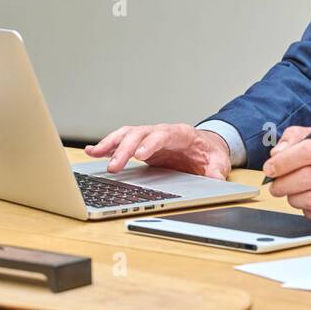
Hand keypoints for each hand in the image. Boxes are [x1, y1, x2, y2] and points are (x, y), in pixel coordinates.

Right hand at [84, 123, 231, 178]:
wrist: (205, 147)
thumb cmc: (209, 152)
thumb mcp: (218, 161)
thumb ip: (217, 169)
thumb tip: (217, 177)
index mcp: (180, 134)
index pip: (162, 135)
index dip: (150, 144)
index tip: (140, 156)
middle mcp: (161, 132)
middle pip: (139, 134)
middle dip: (125, 149)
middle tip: (113, 166)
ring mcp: (149, 138)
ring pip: (126, 135)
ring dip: (110, 144)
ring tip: (94, 153)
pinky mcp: (141, 146)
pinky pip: (121, 143)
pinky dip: (107, 146)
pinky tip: (92, 152)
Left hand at [264, 127, 310, 226]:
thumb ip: (298, 138)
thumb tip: (278, 153)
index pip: (309, 151)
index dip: (284, 161)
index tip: (270, 168)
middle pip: (307, 178)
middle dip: (283, 183)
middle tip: (275, 185)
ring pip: (310, 200)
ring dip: (293, 198)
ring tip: (292, 194)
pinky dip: (308, 210)